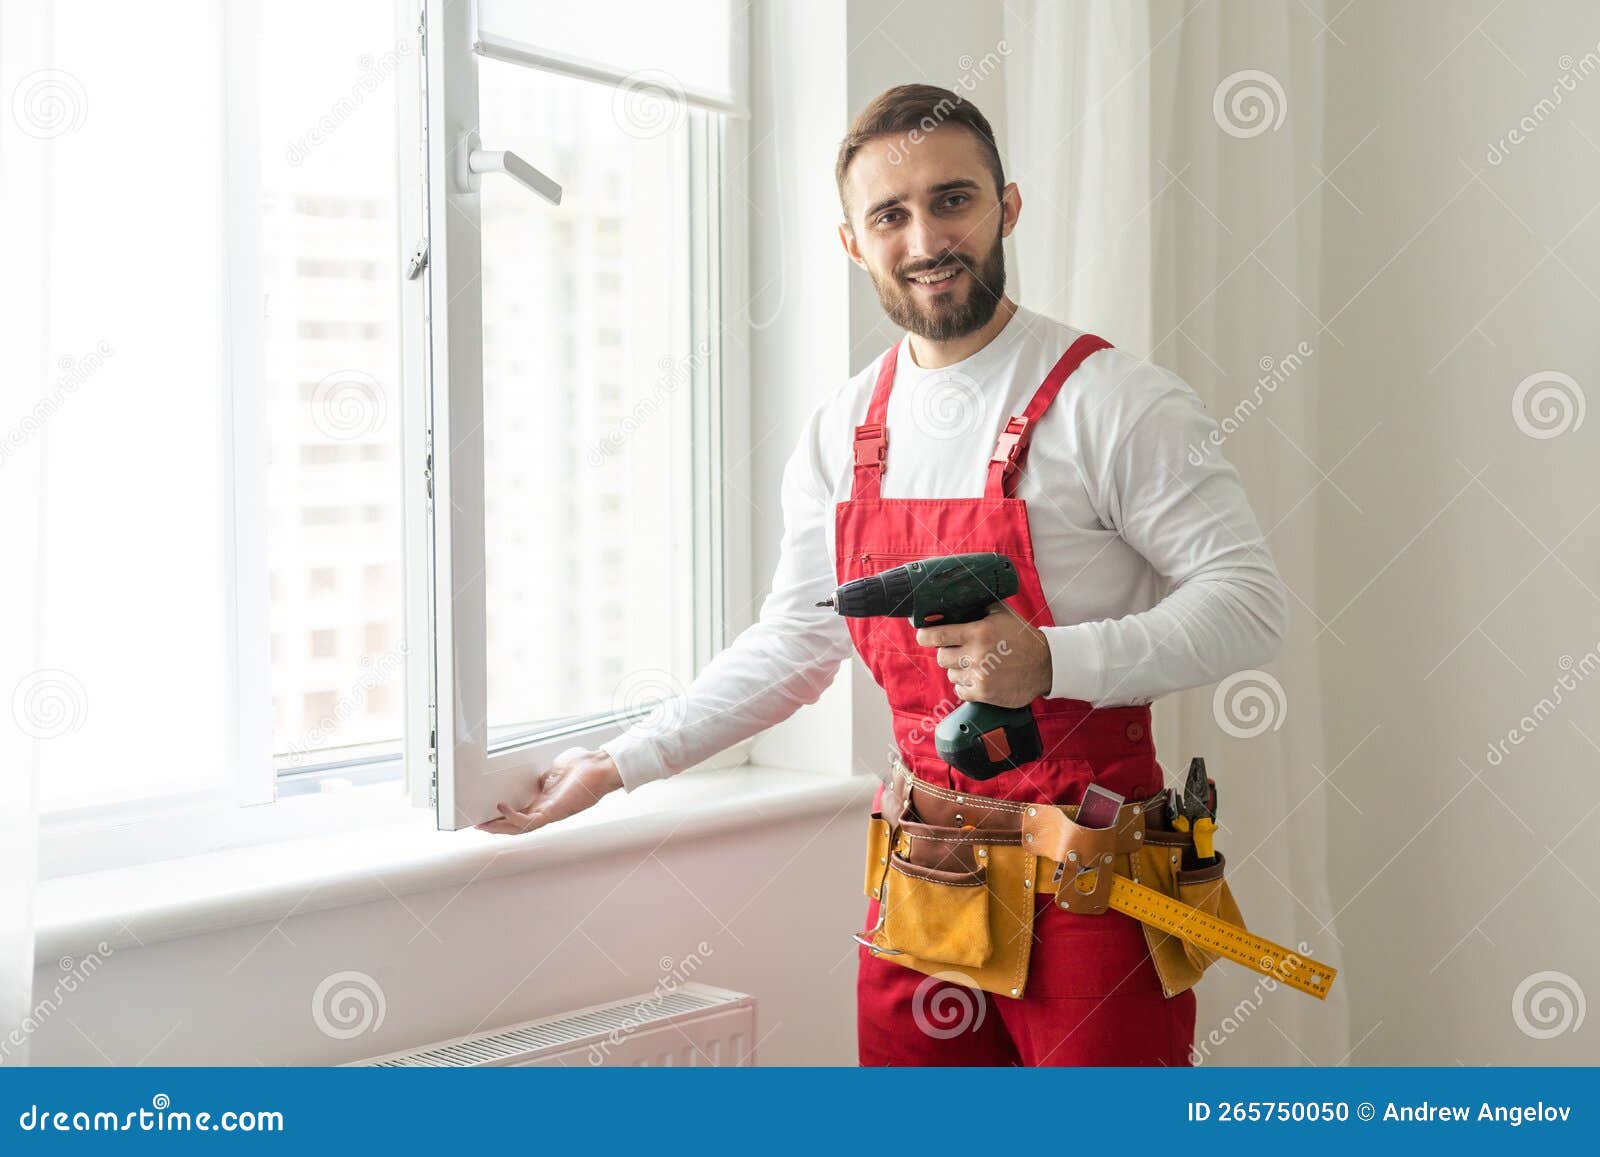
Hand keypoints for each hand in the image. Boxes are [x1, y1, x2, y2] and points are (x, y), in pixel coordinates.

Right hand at [474, 746, 623, 834]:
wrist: (601, 766)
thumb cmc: (584, 766)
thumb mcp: (556, 771)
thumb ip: (544, 777)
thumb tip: (537, 778)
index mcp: (546, 801)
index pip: (520, 814)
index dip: (502, 817)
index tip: (485, 814)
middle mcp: (547, 810)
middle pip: (516, 825)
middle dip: (495, 827)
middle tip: (476, 825)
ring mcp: (551, 812)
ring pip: (519, 828)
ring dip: (499, 828)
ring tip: (482, 825)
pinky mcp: (555, 811)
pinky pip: (530, 820)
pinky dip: (514, 816)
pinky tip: (502, 809)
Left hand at [915, 602, 1051, 707]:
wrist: (1045, 665)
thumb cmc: (1022, 636)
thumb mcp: (1002, 613)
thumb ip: (979, 606)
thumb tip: (955, 600)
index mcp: (978, 633)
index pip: (938, 635)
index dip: (925, 635)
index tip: (923, 635)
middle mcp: (976, 655)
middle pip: (942, 657)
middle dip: (947, 652)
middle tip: (959, 650)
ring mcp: (980, 676)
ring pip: (951, 674)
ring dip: (959, 669)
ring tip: (975, 664)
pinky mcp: (984, 693)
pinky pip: (960, 691)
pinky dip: (965, 685)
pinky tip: (978, 677)